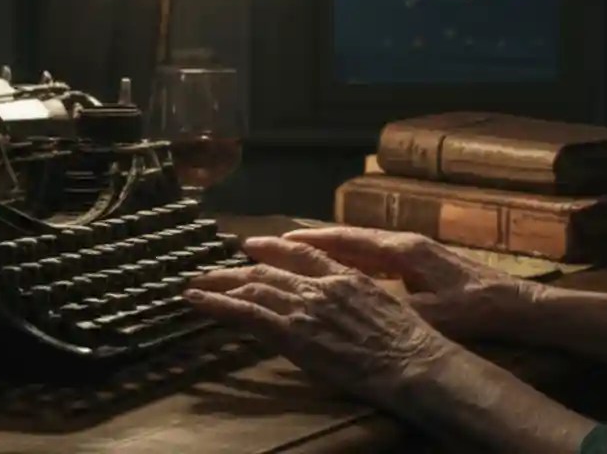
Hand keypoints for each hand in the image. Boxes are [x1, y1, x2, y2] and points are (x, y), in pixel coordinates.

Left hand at [184, 236, 455, 406]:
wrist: (410, 361)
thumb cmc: (408, 343)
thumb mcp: (384, 306)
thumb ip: (354, 297)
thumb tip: (337, 301)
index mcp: (345, 275)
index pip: (301, 254)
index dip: (273, 248)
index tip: (252, 246)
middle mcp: (320, 285)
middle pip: (269, 270)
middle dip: (237, 270)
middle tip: (212, 270)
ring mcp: (305, 307)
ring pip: (253, 287)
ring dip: (219, 285)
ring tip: (195, 286)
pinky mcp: (292, 331)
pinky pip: (247, 312)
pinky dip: (218, 304)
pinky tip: (197, 301)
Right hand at [281, 227, 540, 341]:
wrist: (515, 304)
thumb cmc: (475, 308)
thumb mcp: (433, 313)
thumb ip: (394, 304)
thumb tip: (356, 302)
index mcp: (403, 251)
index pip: (349, 241)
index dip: (313, 240)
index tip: (281, 239)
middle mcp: (404, 243)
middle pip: (351, 237)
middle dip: (315, 240)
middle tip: (279, 243)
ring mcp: (414, 250)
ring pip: (363, 245)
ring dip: (332, 248)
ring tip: (300, 252)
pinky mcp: (422, 260)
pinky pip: (376, 255)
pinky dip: (352, 258)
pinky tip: (342, 268)